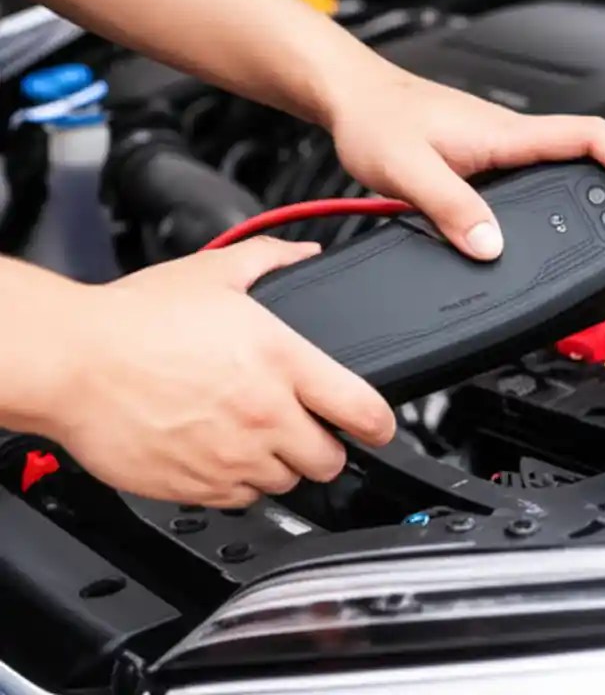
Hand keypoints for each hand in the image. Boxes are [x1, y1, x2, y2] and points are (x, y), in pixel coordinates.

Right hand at [42, 237, 395, 507]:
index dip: (382, 424)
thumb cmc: (135, 319)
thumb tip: (304, 255)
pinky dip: (239, 482)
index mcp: (283, 362)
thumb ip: (272, 260)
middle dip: (325, 447)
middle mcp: (266, 415)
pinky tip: (220, 451)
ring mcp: (233, 456)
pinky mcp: (198, 486)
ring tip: (254, 434)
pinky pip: (240, 499)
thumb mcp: (215, 272)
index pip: (365, 412)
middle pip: (330, 461)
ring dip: (280, 464)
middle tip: (306, 429)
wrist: (71, 360)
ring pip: (286, 483)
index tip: (379, 425)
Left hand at [326, 69, 604, 259]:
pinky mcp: (479, 158)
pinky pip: (522, 180)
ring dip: (570, 199)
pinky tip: (524, 229)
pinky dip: (536, 204)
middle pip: (581, 158)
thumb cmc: (375, 121)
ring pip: (550, 172)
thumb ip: (452, 210)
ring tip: (581, 236)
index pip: (588, 137)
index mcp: (505, 135)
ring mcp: (496, 147)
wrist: (350, 99)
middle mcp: (507, 138)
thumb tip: (490, 247)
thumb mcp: (410, 171)